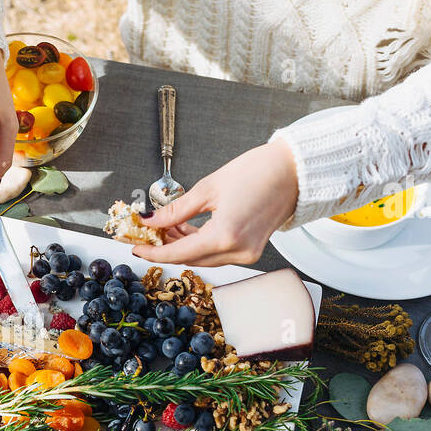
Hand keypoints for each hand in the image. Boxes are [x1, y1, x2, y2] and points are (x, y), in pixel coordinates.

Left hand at [132, 140, 298, 266]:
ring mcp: (247, 254)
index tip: (136, 247)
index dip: (154, 252)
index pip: (179, 254)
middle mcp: (238, 250)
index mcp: (226, 235)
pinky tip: (188, 229)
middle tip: (149, 232)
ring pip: (203, 258)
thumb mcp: (209, 188)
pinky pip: (217, 254)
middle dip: (167, 247)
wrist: (293, 171)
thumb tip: (151, 220)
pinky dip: (200, 244)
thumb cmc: (258, 172)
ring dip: (183, 245)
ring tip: (169, 225)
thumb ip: (176, 210)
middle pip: (190, 259)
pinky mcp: (252, 250)